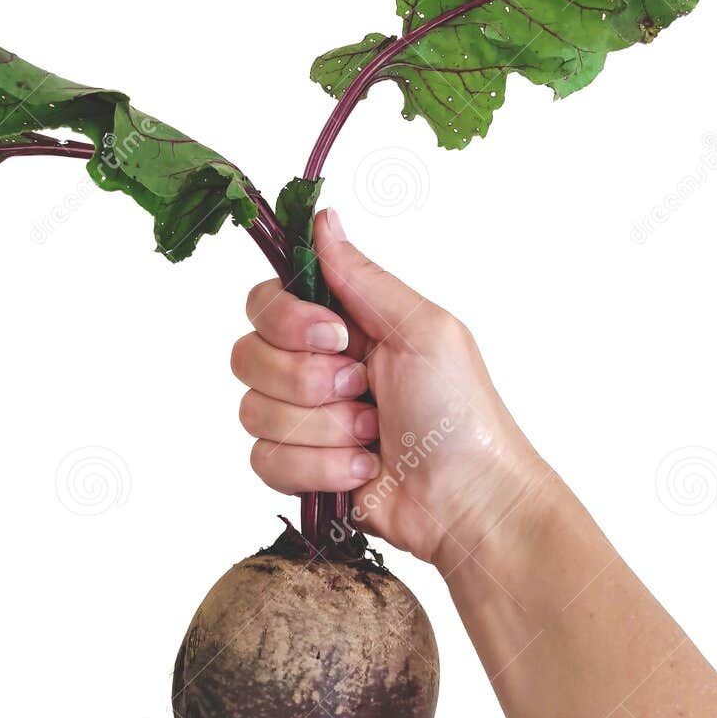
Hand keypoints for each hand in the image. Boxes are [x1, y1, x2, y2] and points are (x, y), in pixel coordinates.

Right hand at [232, 209, 547, 569]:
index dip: (287, 321)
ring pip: (253, 412)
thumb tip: (324, 219)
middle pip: (246, 355)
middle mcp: (313, 367)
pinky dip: (320, 468)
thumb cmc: (462, 413)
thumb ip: (362, 277)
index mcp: (342, 325)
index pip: (265, 302)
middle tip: (363, 390)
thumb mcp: (423, 329)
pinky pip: (265, 460)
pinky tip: (362, 469)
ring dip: (322, 428)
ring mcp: (303, 421)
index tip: (336, 336)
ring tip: (372, 435)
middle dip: (306, 381)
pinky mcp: (298, 470)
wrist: (469, 498)